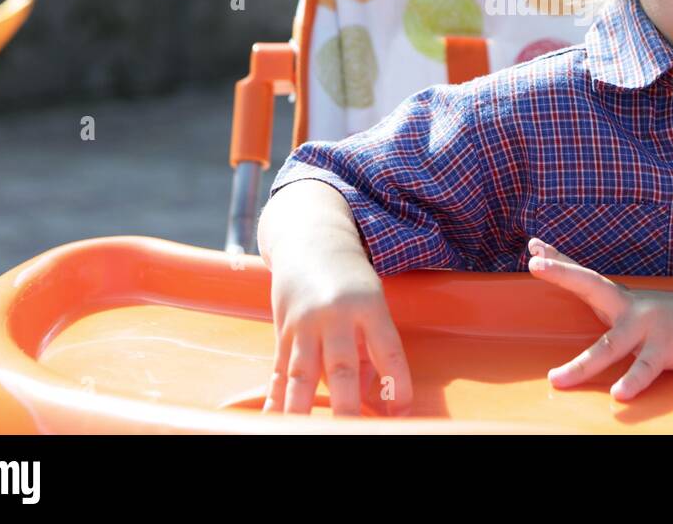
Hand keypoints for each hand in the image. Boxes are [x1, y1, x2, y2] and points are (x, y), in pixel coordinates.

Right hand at [262, 241, 413, 416]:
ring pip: (303, 373)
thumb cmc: (350, 278)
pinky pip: (278, 371)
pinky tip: (270, 420)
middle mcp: (335, 316)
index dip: (397, 383)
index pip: (388, 350)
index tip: (401, 412)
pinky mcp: (282, 331)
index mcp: (368, 306)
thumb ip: (372, 349)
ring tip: (303, 431)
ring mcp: (304, 325)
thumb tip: (372, 395)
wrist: (310, 241)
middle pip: (342, 366)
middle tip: (351, 431)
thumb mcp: (373, 302)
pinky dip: (274, 399)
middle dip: (347, 405)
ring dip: (303, 408)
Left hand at [526, 237, 672, 401]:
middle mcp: (631, 305)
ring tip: (556, 379)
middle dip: (562, 273)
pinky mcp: (668, 346)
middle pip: (590, 285)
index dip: (558, 260)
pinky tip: (619, 392)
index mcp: (621, 299)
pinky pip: (646, 366)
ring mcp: (649, 325)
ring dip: (582, 364)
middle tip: (535, 262)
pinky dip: (632, 380)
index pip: (584, 275)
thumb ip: (613, 309)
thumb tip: (588, 305)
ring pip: (611, 344)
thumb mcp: (639, 310)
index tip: (533, 245)